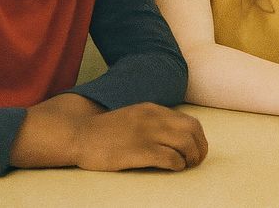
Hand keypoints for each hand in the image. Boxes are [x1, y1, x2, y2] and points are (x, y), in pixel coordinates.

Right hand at [74, 102, 207, 171]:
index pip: (190, 121)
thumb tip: (174, 135)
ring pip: (186, 144)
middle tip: (196, 161)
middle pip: (193, 132)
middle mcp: (154, 119)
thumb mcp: (134, 116)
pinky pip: (171, 158)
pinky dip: (178, 165)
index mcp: (153, 109)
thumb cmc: (105, 131)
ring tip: (186, 166)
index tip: (196, 149)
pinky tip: (173, 168)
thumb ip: (153, 121)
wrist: (79, 134)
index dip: (199, 138)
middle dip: (200, 148)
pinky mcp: (140, 151)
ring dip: (191, 158)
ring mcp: (147, 134)